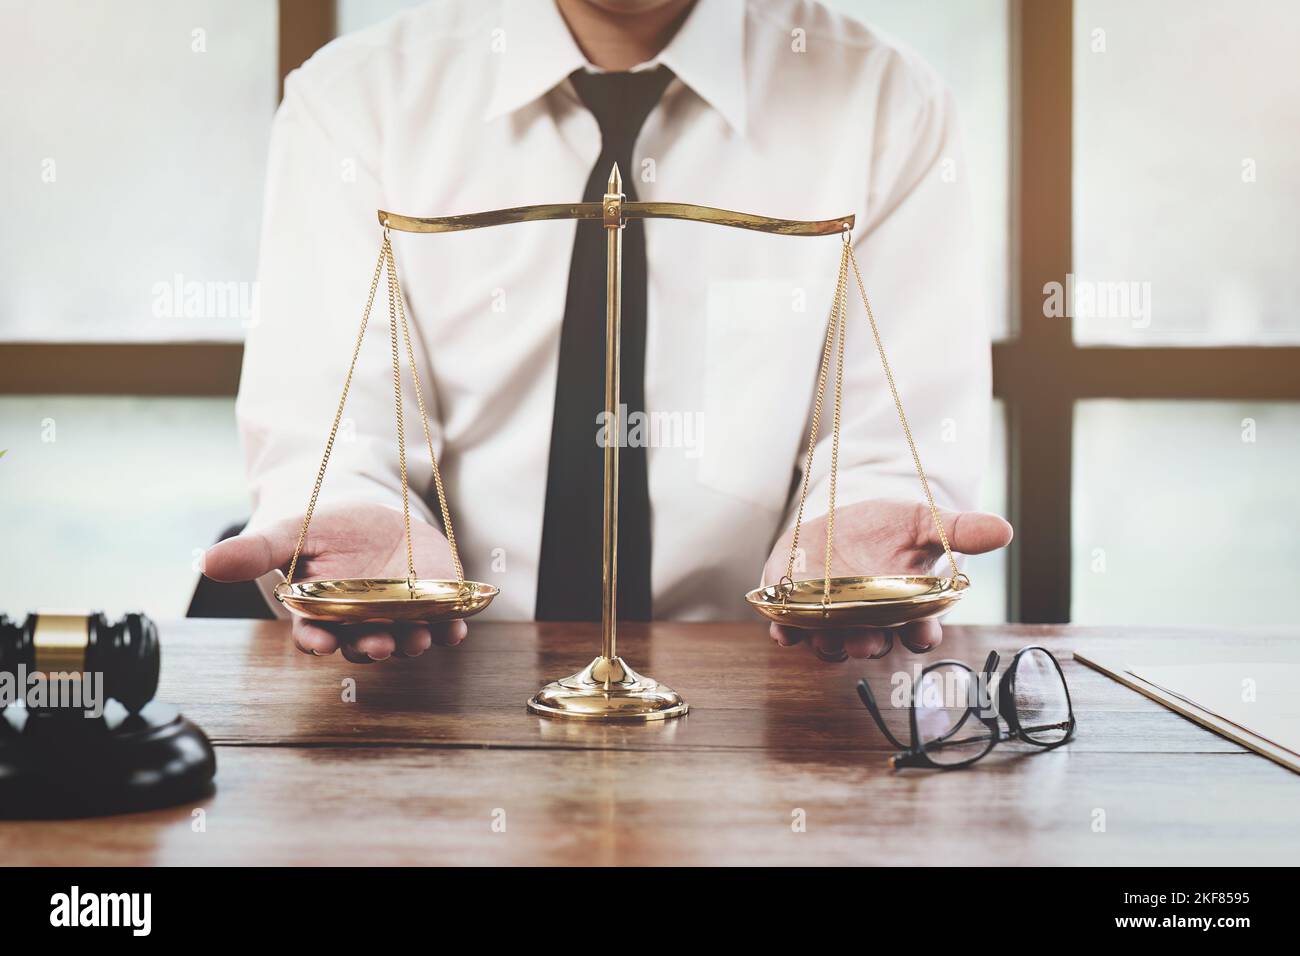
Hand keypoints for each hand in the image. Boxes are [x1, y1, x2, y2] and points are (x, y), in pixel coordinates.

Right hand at [202, 503, 466, 662]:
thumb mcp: (287, 533)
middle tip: (376, 644)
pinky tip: (457, 629)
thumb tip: (206, 562)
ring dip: (412, 642)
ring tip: (417, 637)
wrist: (367, 513)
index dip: (318, 642)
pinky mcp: (431, 604)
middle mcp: (359, 624)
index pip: (315, 637)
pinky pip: (443, 623)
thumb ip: (255, 551)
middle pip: (363, 644)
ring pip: (404, 639)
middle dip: (370, 647)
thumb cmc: (321, 528)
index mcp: (320, 614)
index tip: (321, 642)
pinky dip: (451, 629)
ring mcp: (397, 616)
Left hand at [761, 498, 1011, 661]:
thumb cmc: (887, 528)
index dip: (921, 637)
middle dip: (870, 645)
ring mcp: (831, 621)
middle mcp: (869, 623)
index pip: (918, 634)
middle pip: (872, 645)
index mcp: (904, 610)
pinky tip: (784, 631)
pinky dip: (786, 633)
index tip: (922, 632)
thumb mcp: (920, 521)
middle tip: (867, 640)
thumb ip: (958, 529)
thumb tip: (1004, 529)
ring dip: (829, 643)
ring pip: (831, 645)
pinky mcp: (796, 612)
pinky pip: (790, 631)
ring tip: (825, 633)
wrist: (839, 521)